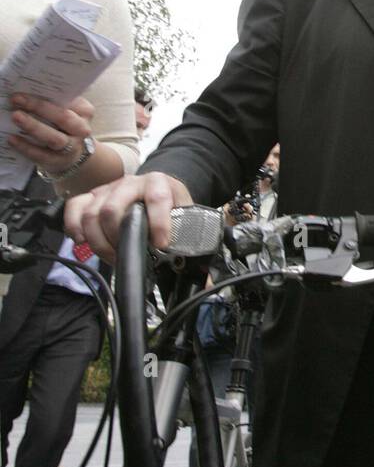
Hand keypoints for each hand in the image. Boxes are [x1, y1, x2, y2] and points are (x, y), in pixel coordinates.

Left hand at [8, 93, 93, 174]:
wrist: (73, 153)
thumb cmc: (64, 125)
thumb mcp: (67, 110)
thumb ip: (54, 100)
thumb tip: (27, 90)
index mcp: (84, 112)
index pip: (69, 101)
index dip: (48, 95)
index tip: (26, 89)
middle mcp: (81, 130)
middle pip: (63, 118)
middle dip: (39, 107)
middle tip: (16, 99)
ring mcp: (71, 148)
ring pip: (54, 138)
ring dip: (34, 127)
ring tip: (15, 117)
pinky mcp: (57, 161)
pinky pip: (41, 155)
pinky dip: (26, 147)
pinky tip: (12, 139)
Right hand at [65, 172, 193, 262]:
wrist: (161, 190)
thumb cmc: (171, 208)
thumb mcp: (186, 219)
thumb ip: (191, 245)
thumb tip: (206, 283)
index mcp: (159, 184)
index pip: (157, 198)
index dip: (158, 222)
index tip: (161, 245)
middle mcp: (131, 183)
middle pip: (112, 208)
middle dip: (118, 238)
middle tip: (128, 255)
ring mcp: (109, 189)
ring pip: (91, 212)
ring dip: (98, 241)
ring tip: (112, 256)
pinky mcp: (93, 196)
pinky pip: (75, 207)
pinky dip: (74, 226)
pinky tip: (83, 242)